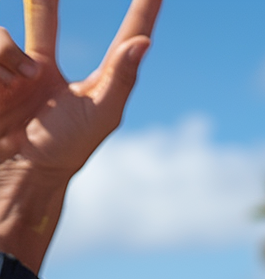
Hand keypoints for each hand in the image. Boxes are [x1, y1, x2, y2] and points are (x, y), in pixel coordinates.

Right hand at [0, 0, 159, 265]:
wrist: (16, 170)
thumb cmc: (63, 149)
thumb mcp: (99, 114)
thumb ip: (121, 77)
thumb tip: (144, 42)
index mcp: (90, 83)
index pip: (123, 40)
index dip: (142, 14)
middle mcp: (47, 70)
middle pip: (43, 13)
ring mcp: (14, 70)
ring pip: (6, 35)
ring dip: (11, 54)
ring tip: (23, 84)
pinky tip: (6, 87)